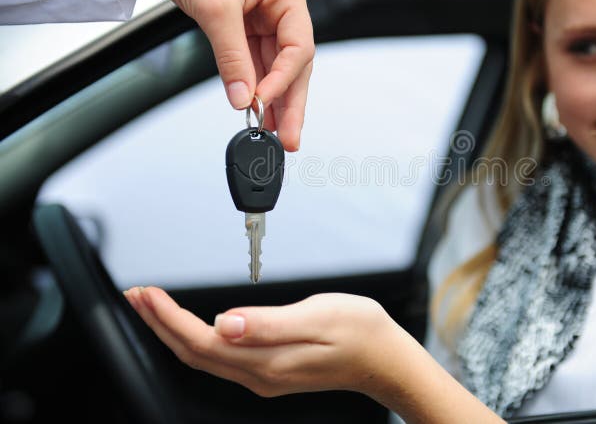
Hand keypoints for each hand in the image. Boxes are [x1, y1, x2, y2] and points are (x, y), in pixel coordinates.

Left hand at [110, 0, 313, 150]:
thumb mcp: (215, 7)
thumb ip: (232, 58)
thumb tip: (244, 97)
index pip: (298, 46)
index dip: (284, 80)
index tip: (264, 103)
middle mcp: (278, 3)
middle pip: (293, 62)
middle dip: (290, 101)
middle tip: (289, 137)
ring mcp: (260, 14)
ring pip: (273, 65)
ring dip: (272, 98)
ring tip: (273, 132)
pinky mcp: (239, 23)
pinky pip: (252, 60)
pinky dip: (252, 84)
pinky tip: (254, 107)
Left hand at [123, 287, 407, 398]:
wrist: (383, 359)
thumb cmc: (359, 332)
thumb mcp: (318, 316)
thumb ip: (268, 322)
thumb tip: (225, 324)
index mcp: (267, 360)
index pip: (202, 341)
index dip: (168, 318)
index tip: (148, 294)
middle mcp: (259, 374)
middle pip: (194, 353)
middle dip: (159, 324)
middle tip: (137, 295)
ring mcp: (263, 376)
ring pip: (203, 357)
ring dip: (173, 331)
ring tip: (153, 307)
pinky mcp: (270, 371)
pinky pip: (220, 358)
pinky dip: (195, 338)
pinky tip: (192, 324)